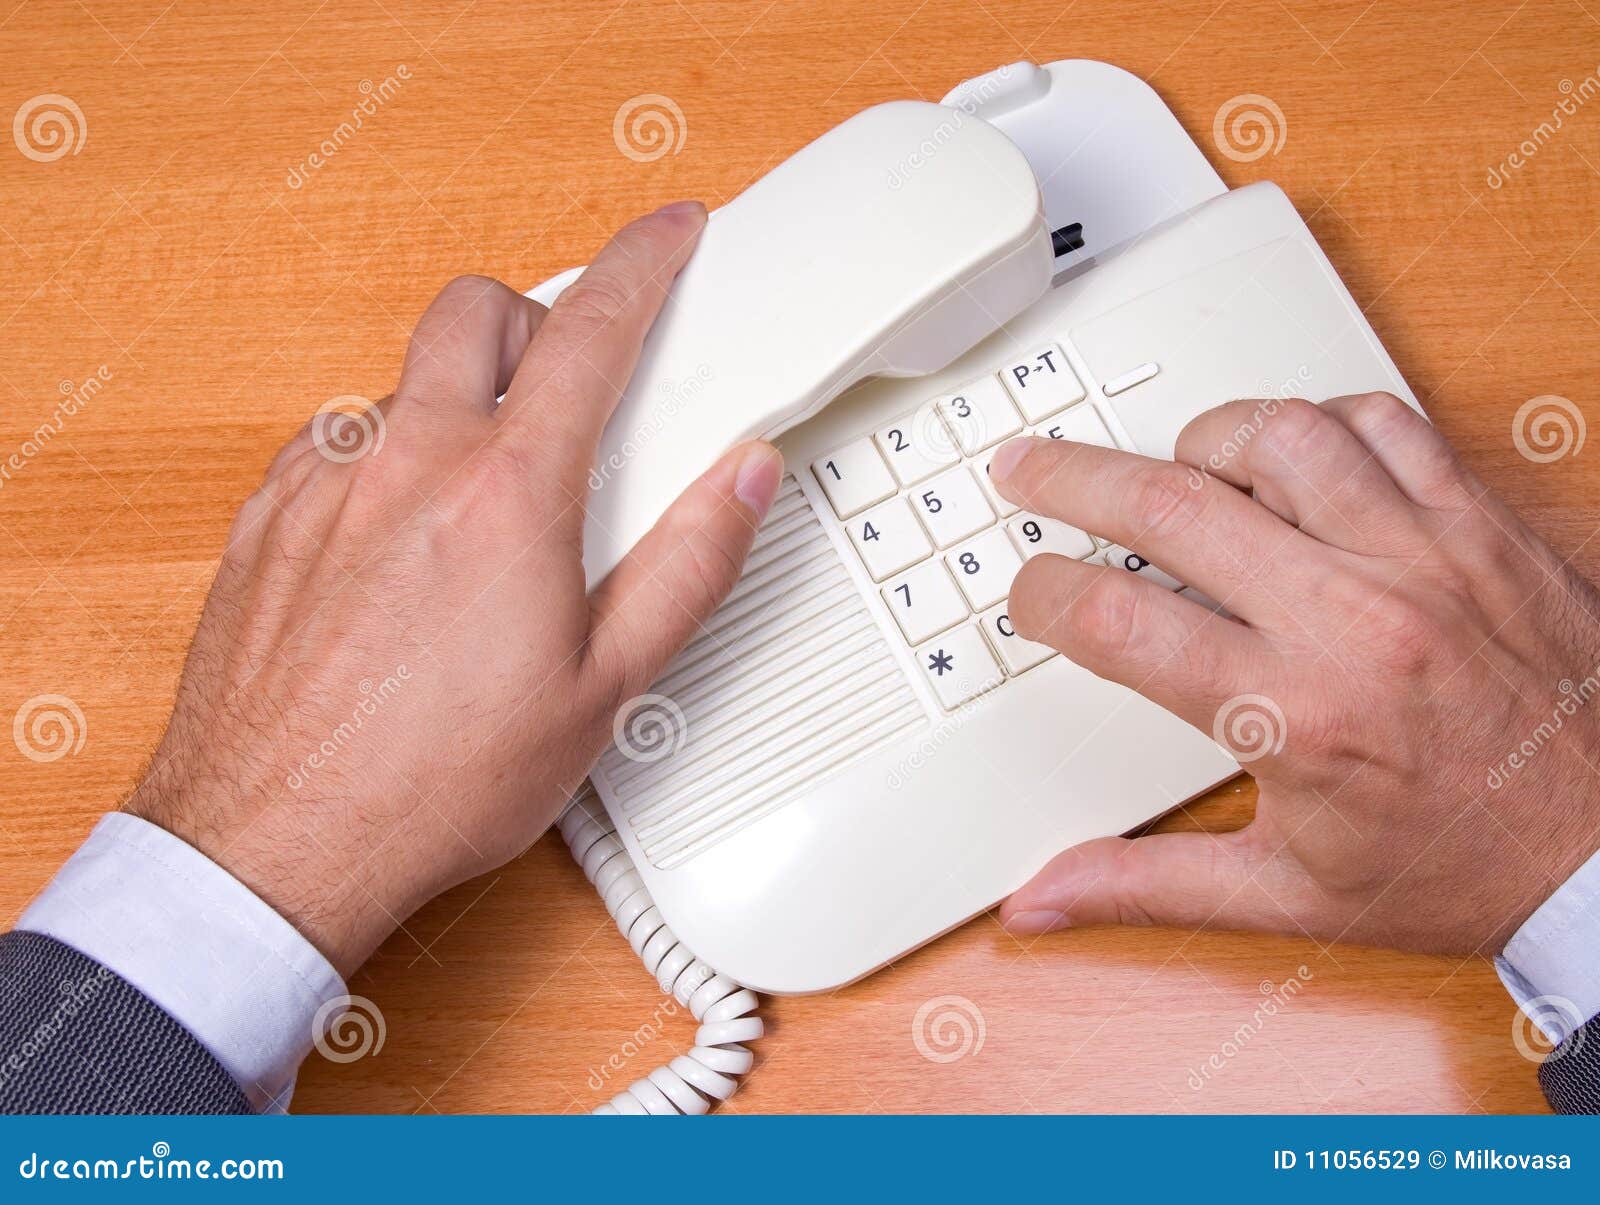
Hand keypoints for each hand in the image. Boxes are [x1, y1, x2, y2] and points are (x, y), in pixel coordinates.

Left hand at [125, 202, 783, 976]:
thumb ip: (689, 563)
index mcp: (507, 493)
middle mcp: (406, 463)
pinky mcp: (264, 522)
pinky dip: (382, 458)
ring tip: (479, 504)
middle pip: (474, 310)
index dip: (643, 264)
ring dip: (452, 403)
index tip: (668, 232)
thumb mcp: (606, 687)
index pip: (592, 331)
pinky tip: (397, 543)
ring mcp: (323, 485)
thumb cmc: (436, 780)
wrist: (277, 842)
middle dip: (532, 318)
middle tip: (563, 385)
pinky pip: (332, 442)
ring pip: (399, 381)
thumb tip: (743, 479)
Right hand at [987, 392, 1599, 953]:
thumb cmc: (1462, 870)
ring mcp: (1422, 559)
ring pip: (1278, 437)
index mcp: (1292, 715)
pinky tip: (1294, 454)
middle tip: (1029, 469)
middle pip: (1170, 505)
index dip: (1044, 596)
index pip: (1119, 623)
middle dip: (1071, 479)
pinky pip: (1386, 425)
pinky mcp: (1479, 528)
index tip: (1032, 595)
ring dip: (1200, 439)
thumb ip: (1146, 885)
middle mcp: (1353, 619)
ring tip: (1170, 461)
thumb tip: (1042, 903)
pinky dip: (1322, 422)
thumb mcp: (1288, 897)